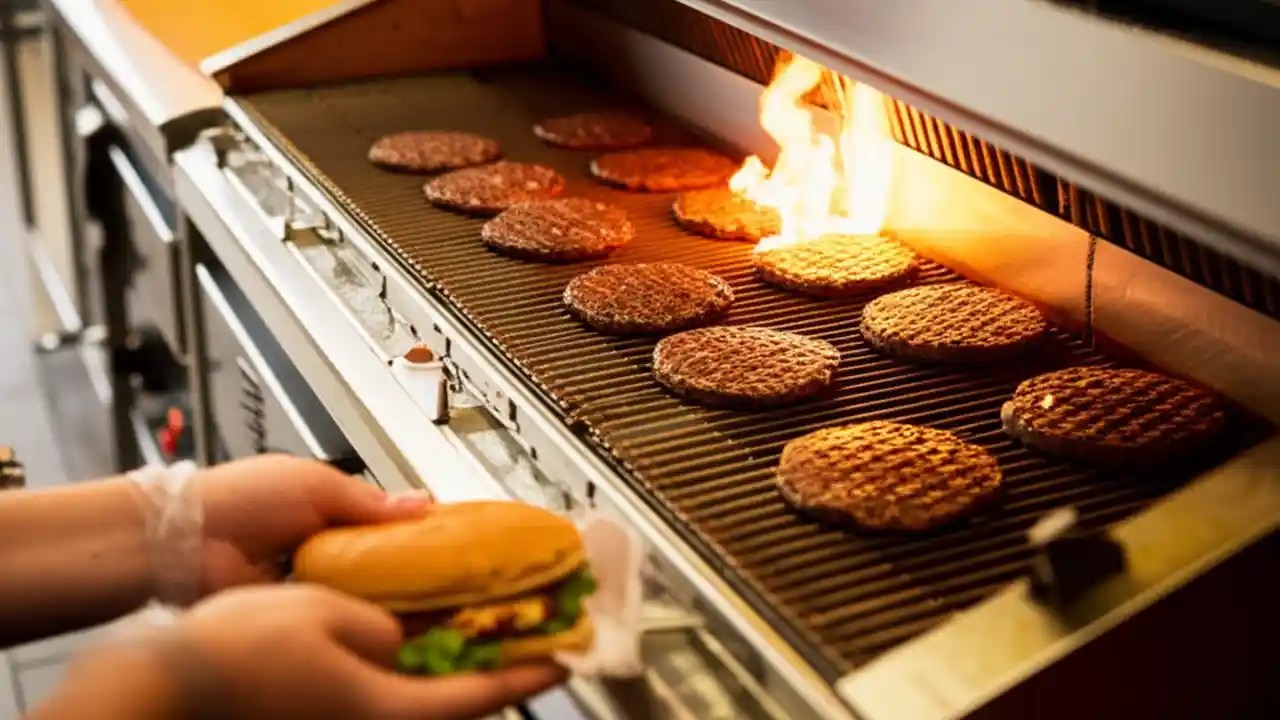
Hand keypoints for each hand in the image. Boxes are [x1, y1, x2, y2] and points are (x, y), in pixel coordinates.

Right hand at [170, 585, 566, 719]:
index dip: (532, 670)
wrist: (166, 686)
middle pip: (457, 700)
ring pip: (420, 698)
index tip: (565, 655)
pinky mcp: (321, 717)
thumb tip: (401, 633)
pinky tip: (409, 635)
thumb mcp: (327, 610)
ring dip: (454, 663)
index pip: (484, 693)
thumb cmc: (237, 653)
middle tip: (529, 632)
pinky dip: (410, 667)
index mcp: (388, 709)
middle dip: (497, 664)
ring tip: (477, 624)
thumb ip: (383, 623)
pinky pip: (385, 694)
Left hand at [195, 455, 429, 593]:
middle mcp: (319, 541)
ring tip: (419, 593)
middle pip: (376, 556)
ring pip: (361, 586)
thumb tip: (421, 502)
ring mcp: (308, 576)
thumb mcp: (315, 484)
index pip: (381, 517)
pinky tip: (381, 613)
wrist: (183, 543)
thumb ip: (369, 499)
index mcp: (324, 503)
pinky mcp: (296, 607)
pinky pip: (337, 610)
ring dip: (382, 589)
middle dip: (403, 563)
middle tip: (439, 573)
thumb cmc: (237, 499)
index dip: (412, 527)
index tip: (445, 538)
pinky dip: (356, 611)